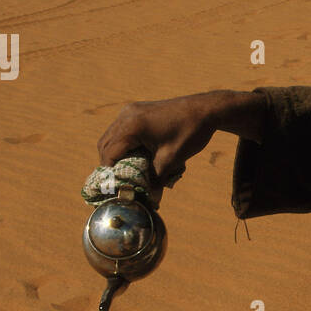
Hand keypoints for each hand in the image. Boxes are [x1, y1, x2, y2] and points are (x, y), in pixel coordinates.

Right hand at [97, 93, 221, 187]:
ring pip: (111, 136)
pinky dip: (123, 143)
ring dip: (116, 154)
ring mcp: (130, 110)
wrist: (205, 109)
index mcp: (132, 126)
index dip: (110, 172)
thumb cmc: (190, 133)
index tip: (116, 187)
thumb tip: (150, 201)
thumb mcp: (172, 159)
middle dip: (111, 164)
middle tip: (122, 181)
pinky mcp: (136, 110)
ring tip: (129, 170)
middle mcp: (126, 115)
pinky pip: (121, 129)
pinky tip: (136, 155)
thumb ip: (156, 180)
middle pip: (105, 144)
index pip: (109, 153)